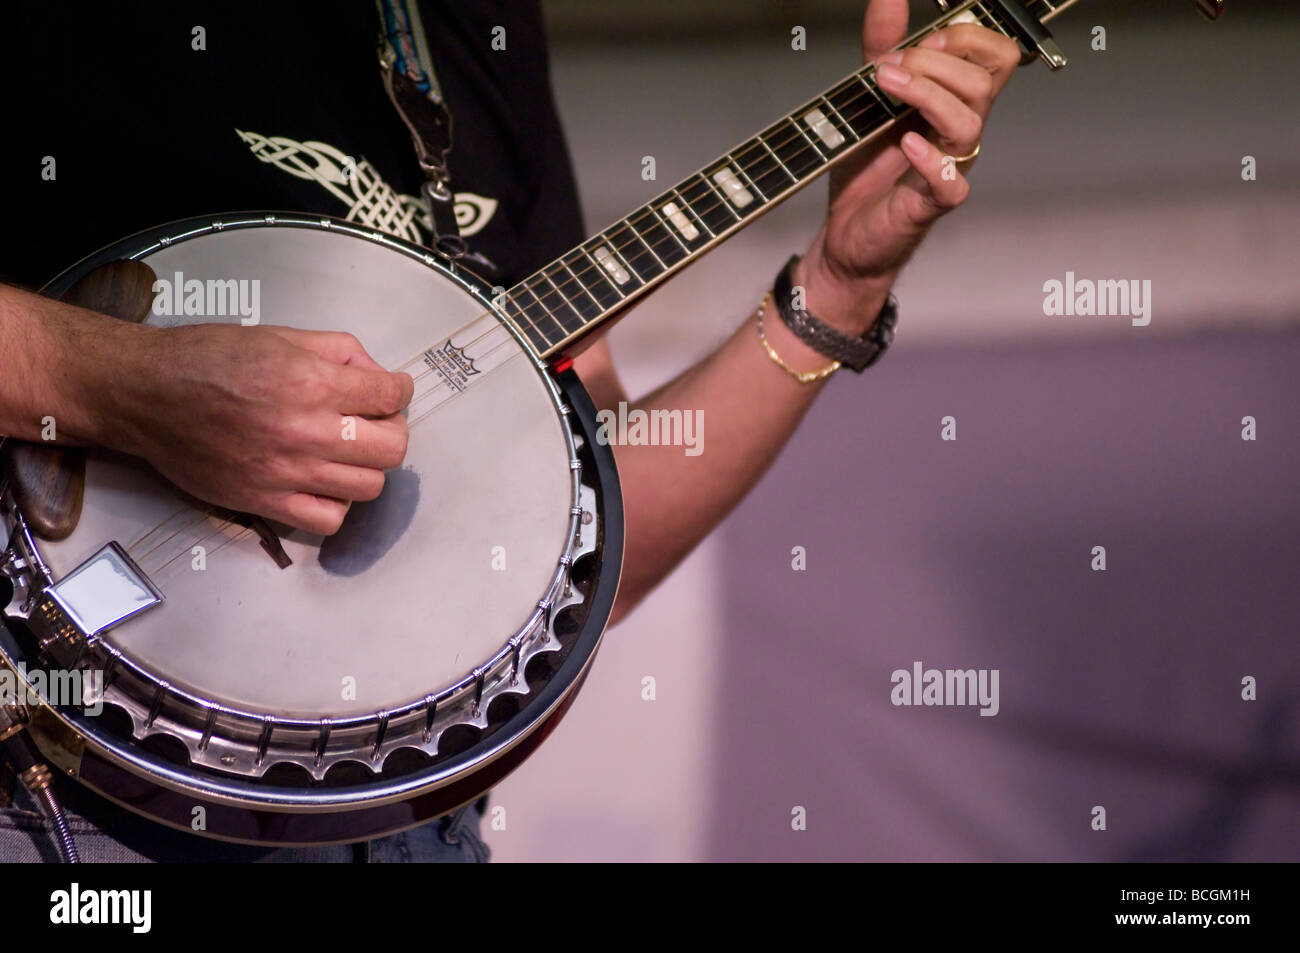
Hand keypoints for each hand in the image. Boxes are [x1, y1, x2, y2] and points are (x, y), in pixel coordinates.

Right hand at [113, 324, 412, 534]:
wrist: (145, 393)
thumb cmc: (207, 359)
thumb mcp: (280, 336)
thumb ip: (338, 350)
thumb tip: (376, 372)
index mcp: (311, 381)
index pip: (391, 395)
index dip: (399, 391)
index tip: (391, 391)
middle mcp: (305, 430)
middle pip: (392, 448)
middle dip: (392, 431)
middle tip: (374, 423)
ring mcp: (287, 472)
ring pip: (369, 487)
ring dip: (367, 468)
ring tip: (347, 453)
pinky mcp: (265, 501)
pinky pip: (329, 520)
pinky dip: (336, 505)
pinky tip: (324, 483)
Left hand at [798, 0, 1021, 330]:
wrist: (846, 233)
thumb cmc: (865, 169)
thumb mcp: (866, 97)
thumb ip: (881, 46)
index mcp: (955, 101)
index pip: (996, 56)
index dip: (967, 38)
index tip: (921, 40)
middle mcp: (960, 132)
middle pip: (987, 81)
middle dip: (939, 61)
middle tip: (892, 67)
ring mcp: (951, 166)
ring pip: (970, 121)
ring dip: (927, 94)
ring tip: (885, 87)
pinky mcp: (933, 203)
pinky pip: (951, 180)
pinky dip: (929, 157)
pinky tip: (905, 143)